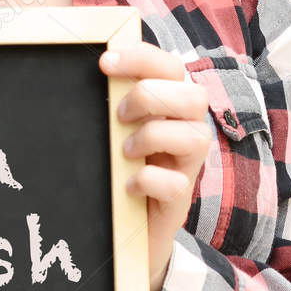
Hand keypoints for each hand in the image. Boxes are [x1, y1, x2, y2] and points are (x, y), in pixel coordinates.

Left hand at [99, 44, 212, 290]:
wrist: (125, 232)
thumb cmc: (116, 169)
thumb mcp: (113, 132)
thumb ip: (113, 103)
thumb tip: (92, 68)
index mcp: (170, 108)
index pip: (172, 68)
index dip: (143, 58)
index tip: (104, 63)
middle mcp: (186, 132)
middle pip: (195, 96)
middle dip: (152, 97)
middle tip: (119, 114)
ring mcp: (186, 167)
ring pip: (197, 137)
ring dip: (154, 136)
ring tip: (125, 151)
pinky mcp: (179, 201)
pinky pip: (176, 183)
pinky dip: (149, 179)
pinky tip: (128, 184)